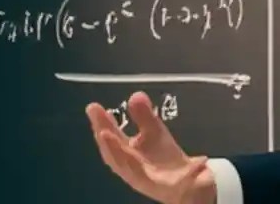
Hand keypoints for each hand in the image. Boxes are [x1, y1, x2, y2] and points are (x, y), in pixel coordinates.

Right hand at [86, 91, 215, 203]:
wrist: (185, 180)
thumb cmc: (164, 157)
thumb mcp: (154, 132)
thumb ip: (144, 116)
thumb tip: (135, 94)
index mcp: (125, 151)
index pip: (111, 135)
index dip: (102, 122)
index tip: (93, 107)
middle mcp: (127, 164)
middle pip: (112, 148)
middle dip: (102, 131)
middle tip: (94, 113)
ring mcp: (137, 176)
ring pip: (121, 162)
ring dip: (112, 148)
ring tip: (103, 132)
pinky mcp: (150, 184)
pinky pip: (138, 174)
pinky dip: (130, 163)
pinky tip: (127, 152)